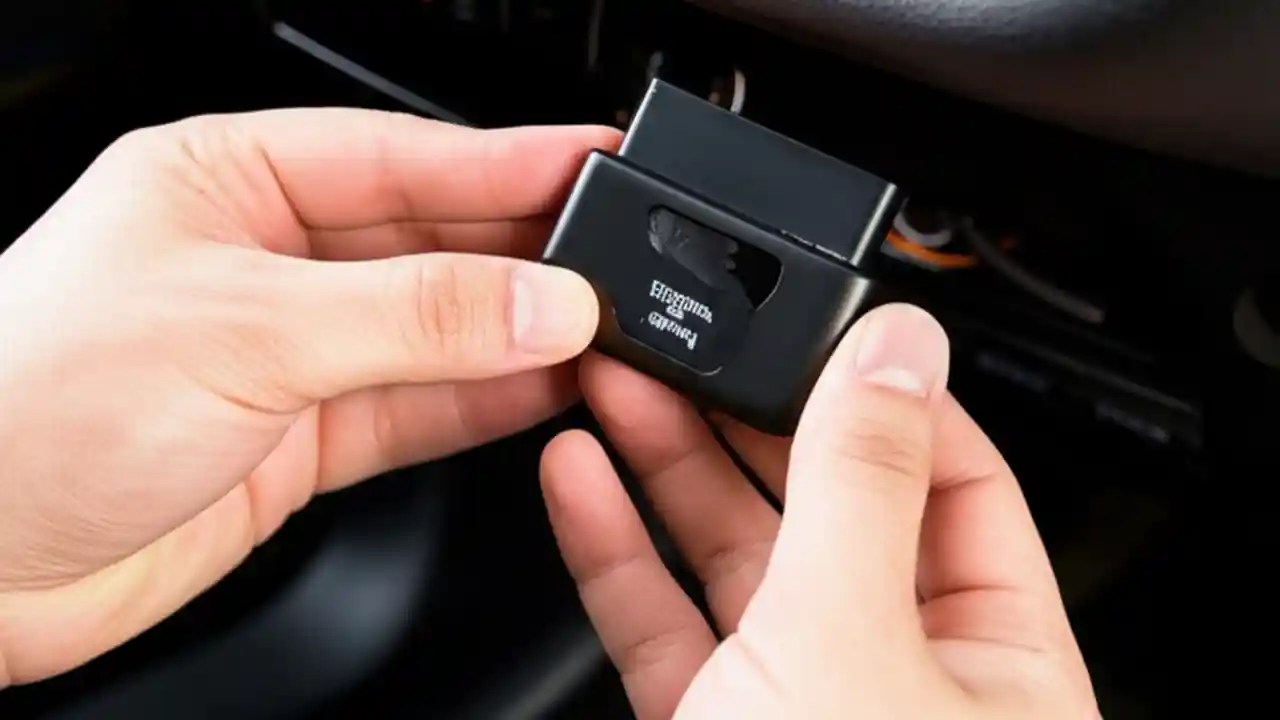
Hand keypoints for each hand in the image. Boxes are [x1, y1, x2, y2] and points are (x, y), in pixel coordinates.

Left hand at [0, 109, 618, 685]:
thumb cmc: (29, 406)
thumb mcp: (245, 332)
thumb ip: (411, 316)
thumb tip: (540, 301)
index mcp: (227, 180)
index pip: (401, 155)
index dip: (507, 160)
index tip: (594, 164)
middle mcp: (264, 259)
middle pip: (427, 242)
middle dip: (523, 256)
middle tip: (615, 265)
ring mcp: (288, 352)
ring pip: (433, 331)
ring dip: (517, 335)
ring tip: (604, 332)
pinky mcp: (302, 435)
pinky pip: (418, 406)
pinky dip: (484, 402)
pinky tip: (544, 390)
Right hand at [541, 304, 1099, 718]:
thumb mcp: (853, 637)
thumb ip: (866, 486)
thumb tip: (898, 347)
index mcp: (995, 660)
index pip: (959, 482)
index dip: (884, 395)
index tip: (814, 326)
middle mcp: (898, 676)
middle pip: (825, 505)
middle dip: (744, 414)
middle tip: (686, 340)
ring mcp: (795, 702)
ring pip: (731, 556)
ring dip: (666, 463)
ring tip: (616, 378)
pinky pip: (661, 620)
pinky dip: (615, 549)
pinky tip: (581, 481)